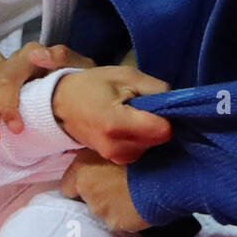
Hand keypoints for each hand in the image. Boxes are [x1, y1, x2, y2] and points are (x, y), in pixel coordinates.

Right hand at [0, 24, 94, 143]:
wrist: (82, 83)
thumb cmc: (78, 78)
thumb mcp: (81, 68)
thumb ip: (63, 58)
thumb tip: (37, 54)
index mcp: (34, 55)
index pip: (12, 78)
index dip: (10, 104)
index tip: (16, 129)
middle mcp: (14, 58)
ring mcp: (2, 66)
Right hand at [51, 66, 171, 163]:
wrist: (61, 105)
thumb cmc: (92, 86)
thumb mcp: (125, 76)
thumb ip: (154, 88)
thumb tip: (176, 101)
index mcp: (119, 125)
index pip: (164, 130)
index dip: (167, 115)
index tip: (158, 104)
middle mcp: (119, 148)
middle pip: (159, 138)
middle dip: (157, 122)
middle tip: (141, 106)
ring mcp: (116, 157)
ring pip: (152, 145)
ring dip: (148, 130)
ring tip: (131, 114)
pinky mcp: (116, 160)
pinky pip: (140, 150)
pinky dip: (139, 138)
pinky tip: (127, 126)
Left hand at [61, 149, 149, 231]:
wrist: (163, 173)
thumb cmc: (141, 151)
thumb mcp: (116, 143)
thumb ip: (103, 151)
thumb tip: (102, 152)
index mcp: (82, 168)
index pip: (67, 185)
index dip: (79, 182)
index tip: (91, 178)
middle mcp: (87, 191)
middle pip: (88, 196)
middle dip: (101, 190)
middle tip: (120, 180)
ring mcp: (102, 209)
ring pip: (104, 208)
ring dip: (115, 201)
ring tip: (132, 190)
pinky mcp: (118, 223)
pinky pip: (121, 219)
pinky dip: (128, 212)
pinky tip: (139, 201)